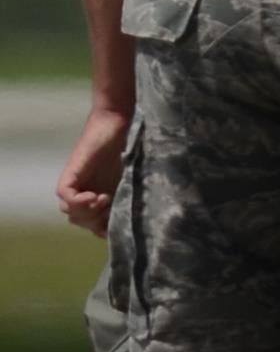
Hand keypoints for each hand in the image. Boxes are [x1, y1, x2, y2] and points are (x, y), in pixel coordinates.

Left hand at [58, 106, 125, 238]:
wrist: (121, 121)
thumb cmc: (135, 145)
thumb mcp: (137, 179)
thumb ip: (133, 197)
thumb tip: (142, 224)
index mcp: (101, 194)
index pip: (94, 223)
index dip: (105, 229)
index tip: (122, 226)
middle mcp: (86, 190)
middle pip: (80, 220)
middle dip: (96, 222)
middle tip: (112, 210)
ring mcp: (77, 183)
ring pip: (70, 212)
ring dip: (87, 213)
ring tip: (104, 199)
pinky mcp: (71, 174)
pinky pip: (65, 197)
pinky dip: (79, 202)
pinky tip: (96, 196)